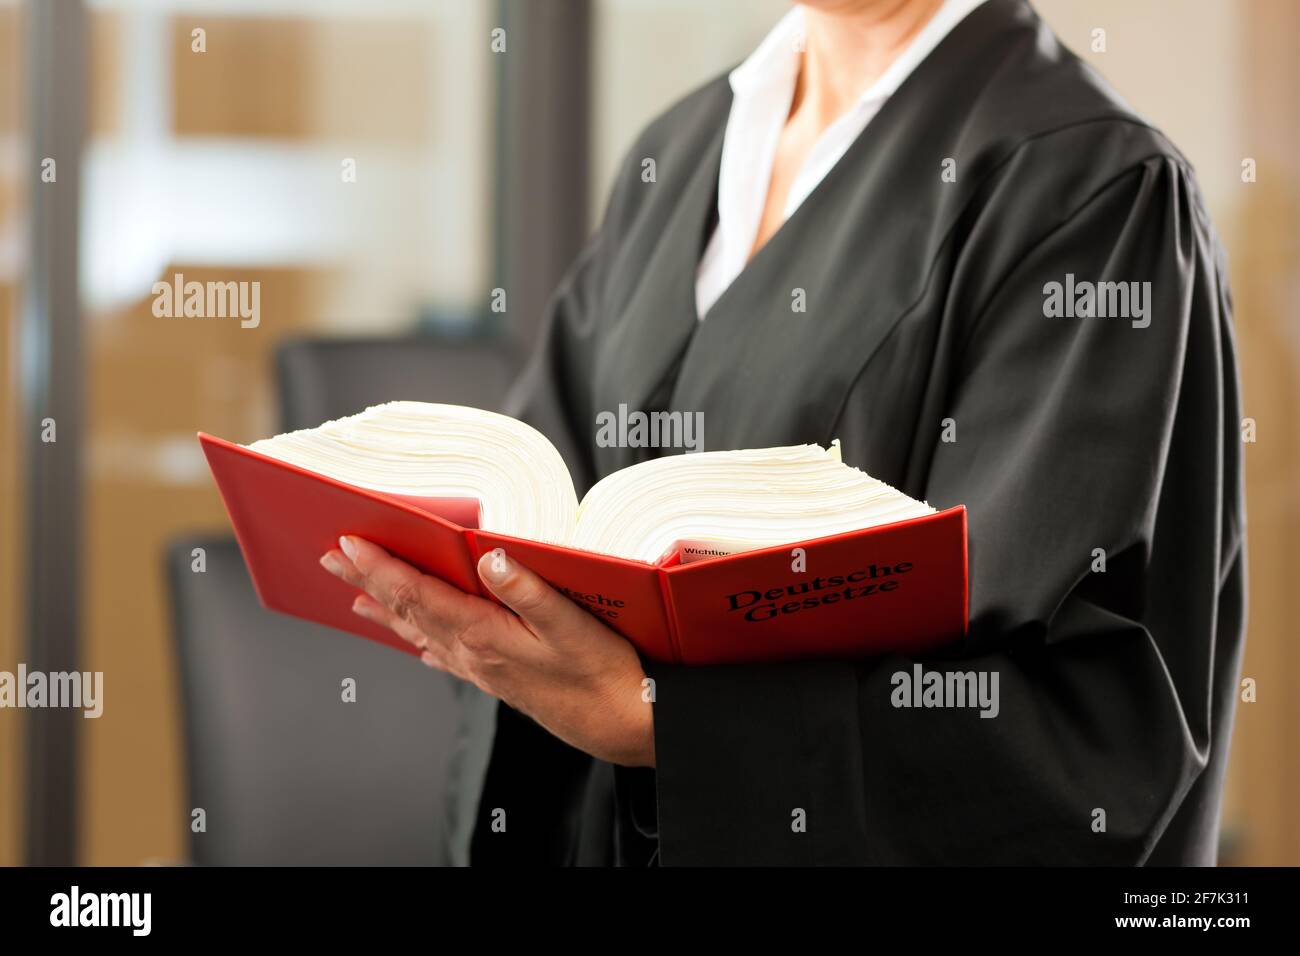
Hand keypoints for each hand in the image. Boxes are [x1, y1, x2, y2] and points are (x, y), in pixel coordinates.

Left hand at [319, 537, 654, 767]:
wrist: (626, 725)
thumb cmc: (605, 675)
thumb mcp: (572, 625)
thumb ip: (528, 590)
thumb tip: (490, 557)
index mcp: (485, 634)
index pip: (418, 594)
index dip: (381, 567)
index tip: (350, 542)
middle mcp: (475, 654)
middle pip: (409, 612)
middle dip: (369, 584)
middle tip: (331, 562)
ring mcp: (484, 670)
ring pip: (422, 634)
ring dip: (388, 612)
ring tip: (357, 599)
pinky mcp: (500, 679)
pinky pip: (447, 656)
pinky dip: (424, 642)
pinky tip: (419, 644)